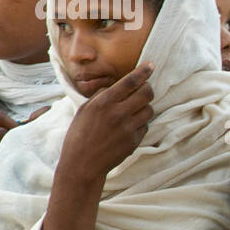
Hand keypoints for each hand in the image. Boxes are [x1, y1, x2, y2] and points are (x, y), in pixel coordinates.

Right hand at [58, 63, 154, 184]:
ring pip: (149, 109)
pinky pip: (145, 126)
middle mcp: (118, 113)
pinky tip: (128, 127)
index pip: (130, 82)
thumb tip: (114, 86)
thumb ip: (101, 96)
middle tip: (144, 88)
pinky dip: (140, 124)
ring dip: (145, 107)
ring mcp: (128, 128)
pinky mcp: (134, 141)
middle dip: (148, 88)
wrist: (82, 164)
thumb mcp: (84, 110)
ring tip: (134, 110)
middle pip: (146, 93)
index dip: (143, 72)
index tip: (151, 65)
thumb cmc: (79, 135)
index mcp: (104, 103)